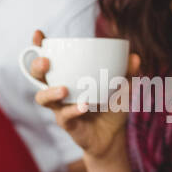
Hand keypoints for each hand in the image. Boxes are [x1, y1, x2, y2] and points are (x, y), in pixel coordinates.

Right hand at [29, 29, 138, 162]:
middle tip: (46, 61)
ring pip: (43, 98)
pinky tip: (84, 105)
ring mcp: (60, 107)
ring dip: (50, 92)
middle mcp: (58, 90)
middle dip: (37, 66)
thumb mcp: (123, 87)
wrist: (113, 136)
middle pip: (37, 76)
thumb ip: (128, 72)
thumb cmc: (112, 106)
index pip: (47, 58)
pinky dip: (73, 110)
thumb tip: (135, 57)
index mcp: (67, 75)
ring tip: (64, 89)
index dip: (38, 46)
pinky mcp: (66, 124)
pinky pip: (64, 116)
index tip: (38, 34)